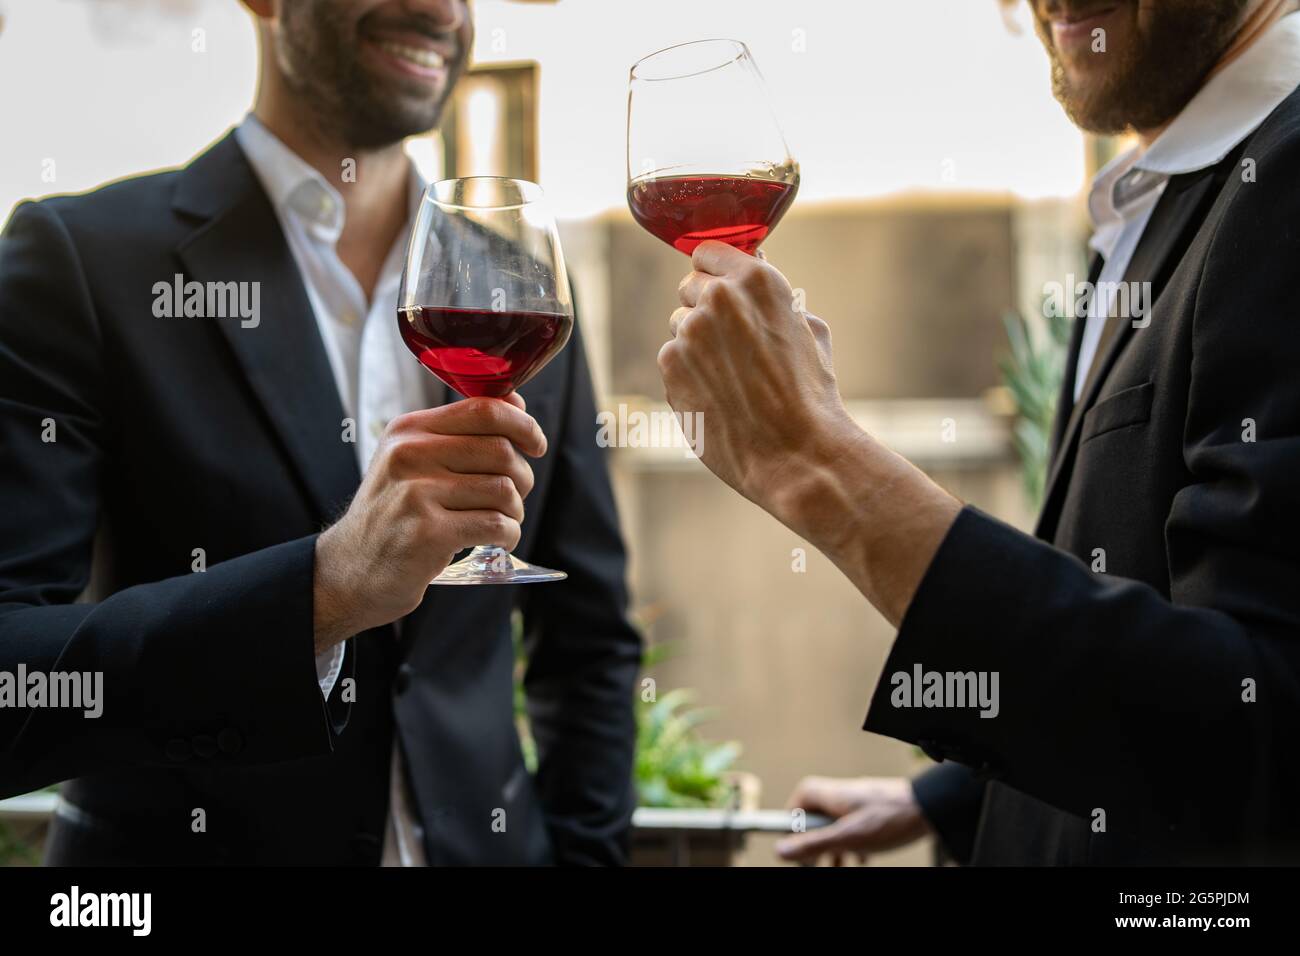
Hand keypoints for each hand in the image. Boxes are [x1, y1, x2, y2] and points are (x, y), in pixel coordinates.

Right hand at [312, 393, 545, 650]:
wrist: (350, 570)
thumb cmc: (392, 515)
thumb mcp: (411, 462)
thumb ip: (457, 434)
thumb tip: (516, 405)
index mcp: (409, 430)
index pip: (483, 409)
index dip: (523, 424)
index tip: (536, 443)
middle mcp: (410, 455)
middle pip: (501, 451)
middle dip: (522, 477)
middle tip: (514, 497)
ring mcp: (417, 493)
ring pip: (503, 490)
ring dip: (515, 511)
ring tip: (501, 522)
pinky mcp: (429, 533)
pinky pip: (496, 524)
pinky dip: (508, 535)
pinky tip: (498, 541)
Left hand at [657, 241, 960, 625]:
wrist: (797, 454)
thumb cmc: (811, 396)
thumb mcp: (809, 330)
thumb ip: (775, 295)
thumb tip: (758, 265)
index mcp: (756, 280)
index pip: (707, 252)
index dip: (715, 273)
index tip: (722, 290)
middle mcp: (718, 298)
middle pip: (690, 288)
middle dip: (705, 309)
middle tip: (733, 345)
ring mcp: (689, 332)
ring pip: (679, 326)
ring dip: (696, 344)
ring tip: (732, 379)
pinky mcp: (670, 367)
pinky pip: (671, 360)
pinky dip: (688, 375)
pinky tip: (717, 397)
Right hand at [777, 776, 931, 865]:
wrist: (930, 808)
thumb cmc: (890, 819)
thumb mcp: (848, 837)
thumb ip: (814, 844)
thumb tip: (781, 850)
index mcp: (830, 794)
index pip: (797, 804)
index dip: (792, 826)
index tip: (794, 846)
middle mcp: (841, 794)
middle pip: (814, 817)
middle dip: (814, 842)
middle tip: (815, 861)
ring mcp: (858, 801)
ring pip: (835, 825)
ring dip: (833, 847)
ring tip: (837, 865)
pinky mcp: (873, 810)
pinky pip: (853, 826)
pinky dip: (852, 844)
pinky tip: (862, 858)